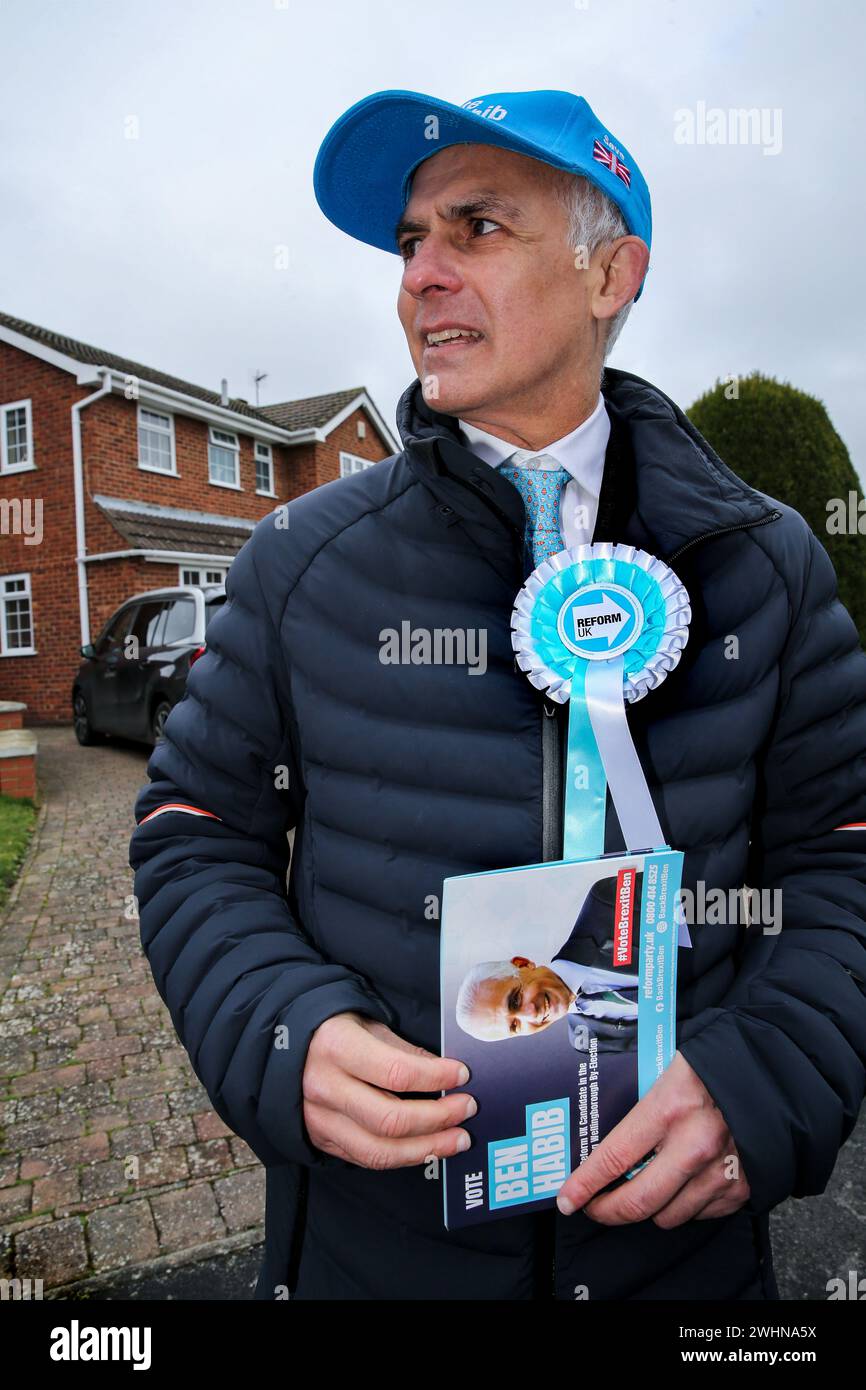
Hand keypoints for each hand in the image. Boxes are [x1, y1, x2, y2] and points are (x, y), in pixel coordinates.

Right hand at [303, 1012, 475, 1169]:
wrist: (281, 1045)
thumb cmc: (332, 1029)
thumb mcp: (366, 1024)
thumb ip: (403, 1050)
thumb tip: (446, 1073)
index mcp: (337, 1047)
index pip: (396, 1072)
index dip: (436, 1077)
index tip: (462, 1074)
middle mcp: (324, 1087)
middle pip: (390, 1119)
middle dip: (438, 1118)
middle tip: (467, 1108)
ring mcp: (318, 1119)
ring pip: (379, 1150)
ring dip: (427, 1148)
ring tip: (457, 1139)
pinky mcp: (320, 1139)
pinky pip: (366, 1158)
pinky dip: (402, 1157)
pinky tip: (427, 1148)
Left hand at [556, 1051, 750, 1225]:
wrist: (770, 1073)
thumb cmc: (711, 1066)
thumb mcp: (666, 1071)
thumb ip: (638, 1106)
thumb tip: (601, 1138)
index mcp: (669, 1108)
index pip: (614, 1158)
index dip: (585, 1184)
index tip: (567, 1199)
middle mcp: (695, 1145)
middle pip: (638, 1201)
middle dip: (608, 1211)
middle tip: (594, 1207)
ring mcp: (720, 1171)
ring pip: (668, 1216)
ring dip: (649, 1208)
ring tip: (642, 1189)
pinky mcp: (741, 1187)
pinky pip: (699, 1216)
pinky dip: (685, 1206)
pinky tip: (680, 1184)